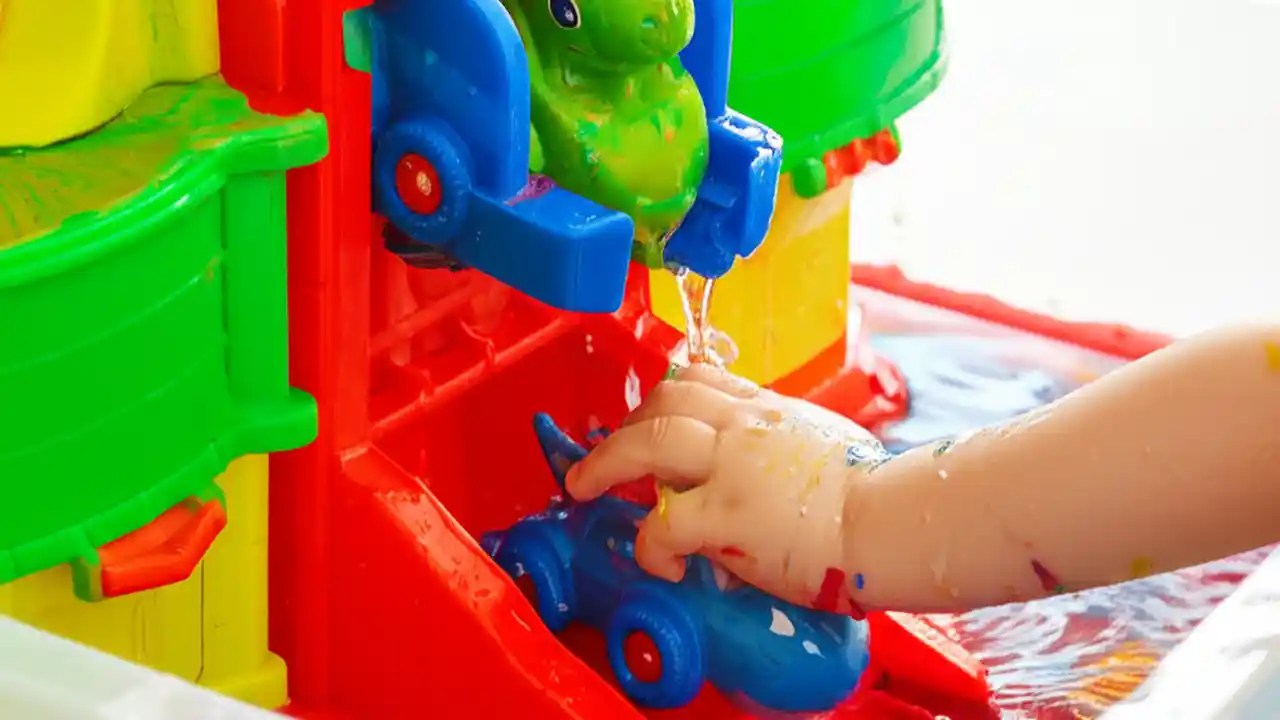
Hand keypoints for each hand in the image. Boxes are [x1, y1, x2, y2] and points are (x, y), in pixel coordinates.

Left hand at [566, 363, 887, 612]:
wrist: (896, 519)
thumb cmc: (878, 489)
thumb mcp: (828, 442)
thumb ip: (786, 449)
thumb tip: (769, 480)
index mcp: (768, 409)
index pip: (700, 380)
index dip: (662, 397)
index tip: (646, 418)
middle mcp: (743, 428)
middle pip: (663, 401)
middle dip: (622, 427)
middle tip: (601, 457)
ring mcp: (731, 469)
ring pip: (646, 443)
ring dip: (604, 464)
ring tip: (583, 486)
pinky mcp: (725, 517)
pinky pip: (663, 524)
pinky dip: (650, 545)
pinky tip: (662, 563)